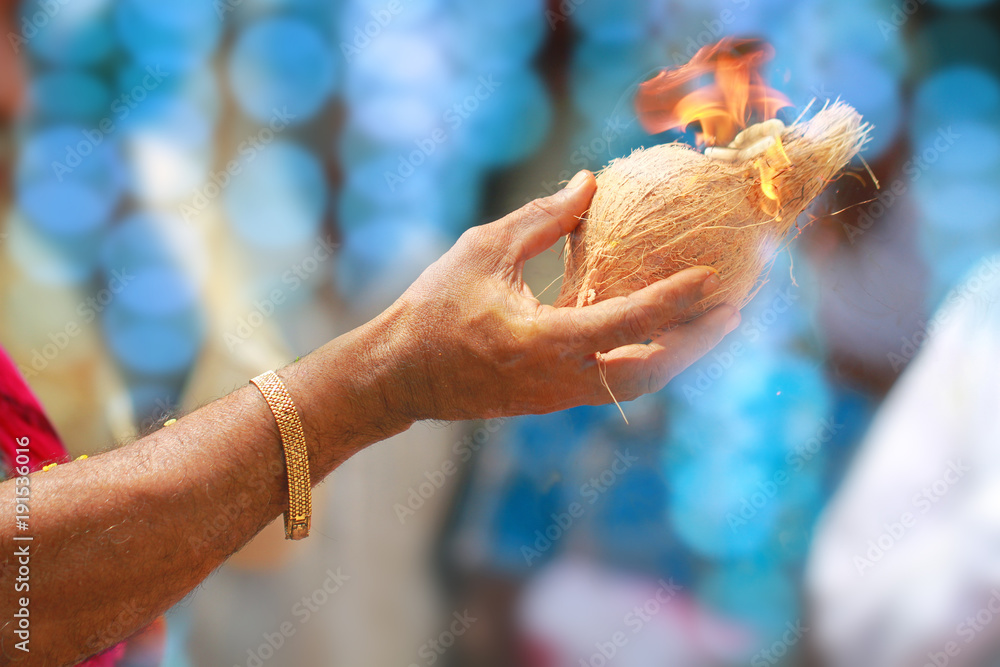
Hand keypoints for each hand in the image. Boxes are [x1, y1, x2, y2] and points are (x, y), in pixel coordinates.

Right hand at [372, 170, 740, 421]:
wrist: (399, 375)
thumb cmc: (433, 307)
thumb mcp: (483, 251)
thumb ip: (542, 220)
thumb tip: (589, 183)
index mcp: (541, 342)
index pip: (625, 323)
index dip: (673, 301)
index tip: (712, 277)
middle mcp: (557, 380)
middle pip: (648, 373)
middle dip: (695, 345)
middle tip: (732, 311)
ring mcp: (555, 397)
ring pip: (633, 384)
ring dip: (674, 355)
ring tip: (708, 323)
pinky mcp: (549, 399)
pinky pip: (610, 382)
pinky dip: (641, 357)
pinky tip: (655, 331)